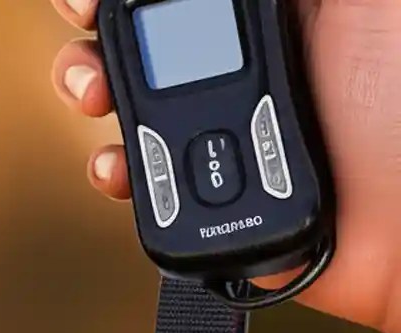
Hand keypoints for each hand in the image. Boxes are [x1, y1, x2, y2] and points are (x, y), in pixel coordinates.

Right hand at [50, 0, 400, 332]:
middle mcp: (244, 60)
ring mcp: (221, 127)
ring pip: (126, 97)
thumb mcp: (367, 3)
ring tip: (96, 96)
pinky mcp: (205, 192)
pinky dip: (116, 171)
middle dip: (97, 30)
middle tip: (86, 25)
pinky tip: (121, 163)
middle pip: (140, 32)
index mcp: (280, 9)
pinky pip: (138, 178)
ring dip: (91, 88)